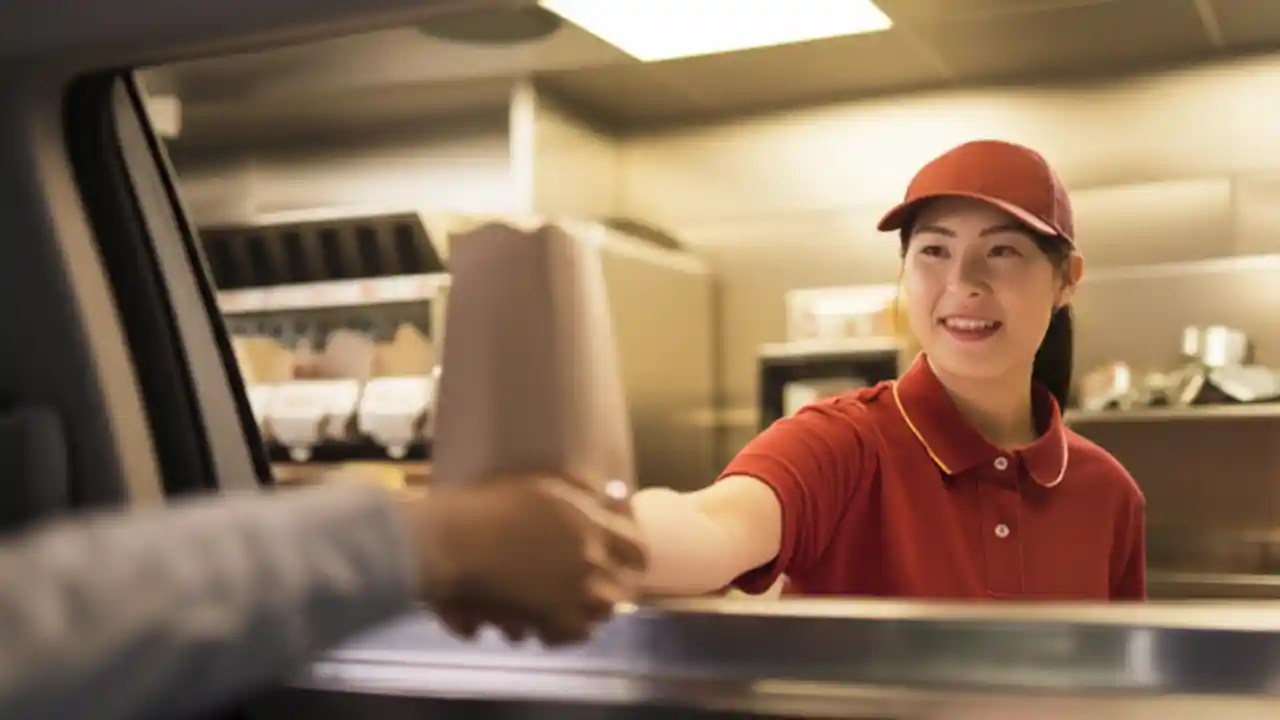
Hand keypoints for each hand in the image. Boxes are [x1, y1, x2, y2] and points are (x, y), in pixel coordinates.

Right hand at [401, 475, 646, 645]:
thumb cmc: (485, 506)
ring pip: (603, 612)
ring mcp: (574, 589)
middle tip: (594, 591)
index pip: (637, 549)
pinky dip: (564, 632)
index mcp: (588, 520)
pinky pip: (577, 634)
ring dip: (589, 611)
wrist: (453, 541)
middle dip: (612, 591)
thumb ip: (577, 491)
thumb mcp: (539, 486)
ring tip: (569, 609)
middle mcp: (589, 556)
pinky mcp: (552, 616)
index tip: (627, 566)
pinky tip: (547, 627)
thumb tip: (604, 493)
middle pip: (623, 587)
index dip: (634, 561)